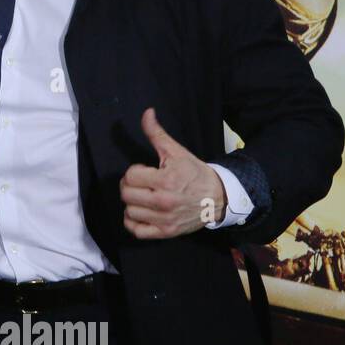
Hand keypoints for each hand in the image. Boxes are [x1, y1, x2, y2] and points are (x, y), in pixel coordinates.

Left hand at [120, 108, 225, 239]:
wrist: (218, 197)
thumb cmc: (195, 174)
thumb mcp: (176, 152)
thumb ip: (157, 134)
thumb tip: (147, 113)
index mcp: (166, 180)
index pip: (130, 176)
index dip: (135, 171)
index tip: (147, 172)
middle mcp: (164, 202)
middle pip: (126, 194)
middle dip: (130, 186)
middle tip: (143, 184)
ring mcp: (165, 219)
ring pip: (129, 212)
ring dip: (133, 203)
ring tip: (145, 197)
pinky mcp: (166, 232)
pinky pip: (136, 230)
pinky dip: (134, 222)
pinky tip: (142, 212)